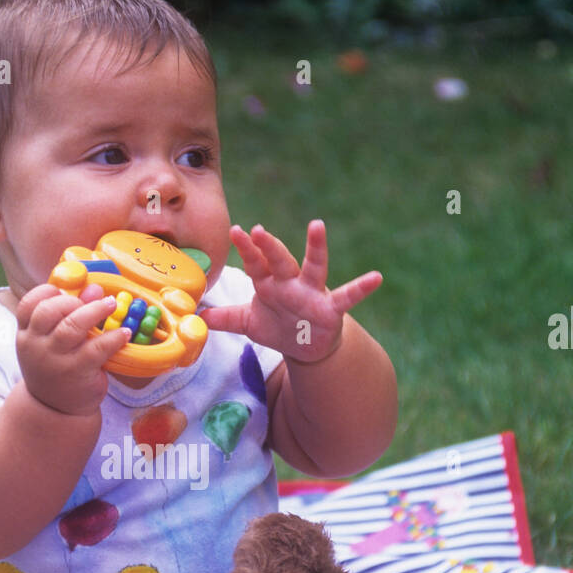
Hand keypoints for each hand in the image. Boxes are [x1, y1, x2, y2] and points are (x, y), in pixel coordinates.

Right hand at [14, 282, 131, 414]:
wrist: (55, 409)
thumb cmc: (56, 367)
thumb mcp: (54, 342)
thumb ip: (71, 313)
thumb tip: (94, 289)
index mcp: (27, 334)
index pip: (28, 304)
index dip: (47, 292)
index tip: (65, 291)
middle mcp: (36, 345)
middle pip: (49, 311)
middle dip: (73, 300)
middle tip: (92, 300)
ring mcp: (55, 359)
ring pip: (71, 326)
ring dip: (94, 311)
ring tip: (111, 305)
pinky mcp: (77, 371)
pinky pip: (97, 348)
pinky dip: (113, 337)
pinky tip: (124, 333)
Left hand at [204, 220, 381, 362]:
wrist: (306, 346)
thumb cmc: (279, 326)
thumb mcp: (249, 323)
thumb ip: (224, 318)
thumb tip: (196, 316)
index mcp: (269, 283)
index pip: (255, 263)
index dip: (246, 249)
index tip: (236, 231)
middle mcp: (290, 283)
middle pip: (279, 260)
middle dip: (269, 246)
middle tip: (258, 230)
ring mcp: (312, 293)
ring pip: (313, 266)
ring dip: (315, 247)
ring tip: (317, 226)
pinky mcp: (331, 309)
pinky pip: (347, 297)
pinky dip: (361, 287)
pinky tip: (376, 277)